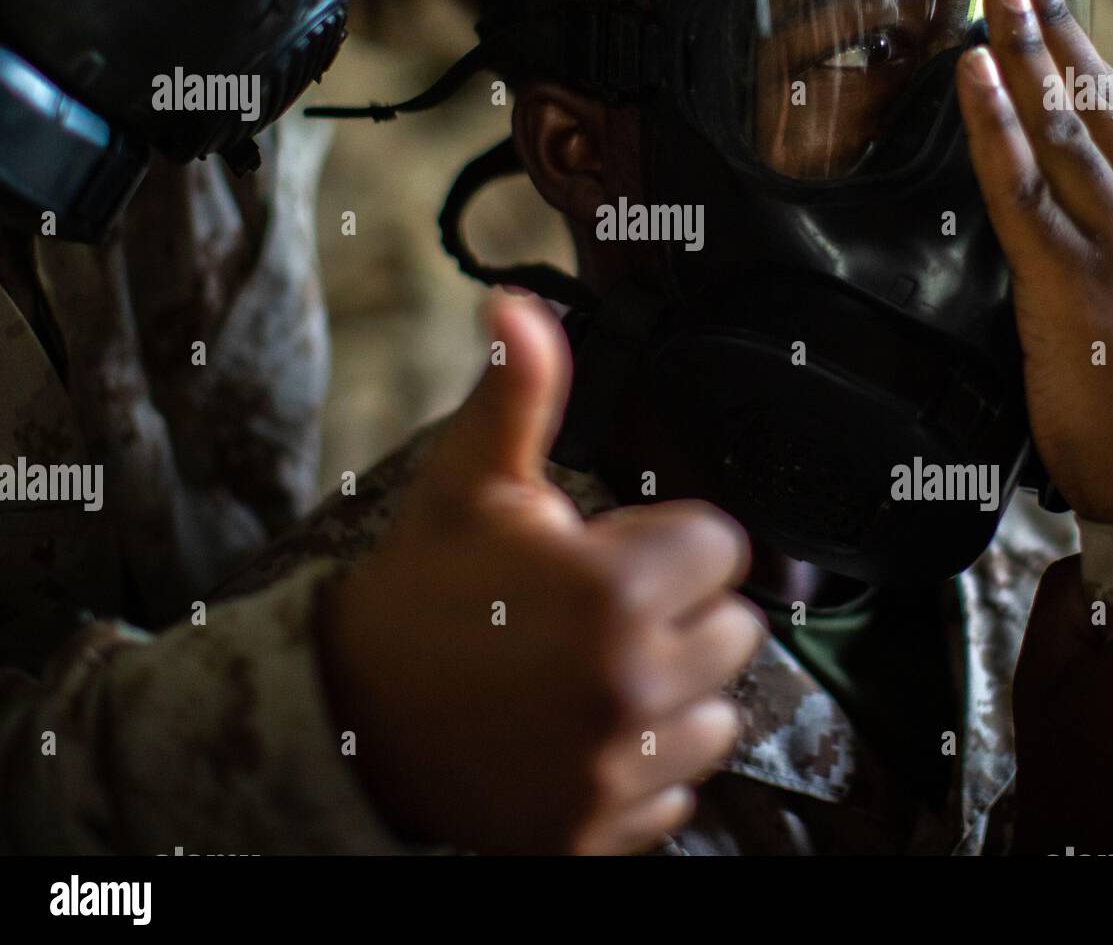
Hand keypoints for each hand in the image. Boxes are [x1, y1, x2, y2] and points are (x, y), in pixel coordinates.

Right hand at [316, 291, 765, 853]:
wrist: (352, 717)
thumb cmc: (421, 589)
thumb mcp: (469, 481)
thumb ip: (518, 392)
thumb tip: (518, 303)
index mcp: (616, 592)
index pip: (723, 545)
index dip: (670, 537)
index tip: (616, 546)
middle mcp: (634, 688)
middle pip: (736, 630)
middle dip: (683, 609)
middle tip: (606, 607)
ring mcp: (621, 771)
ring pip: (718, 715)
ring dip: (675, 690)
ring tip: (598, 669)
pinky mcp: (604, 832)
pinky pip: (676, 792)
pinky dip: (645, 765)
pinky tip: (585, 733)